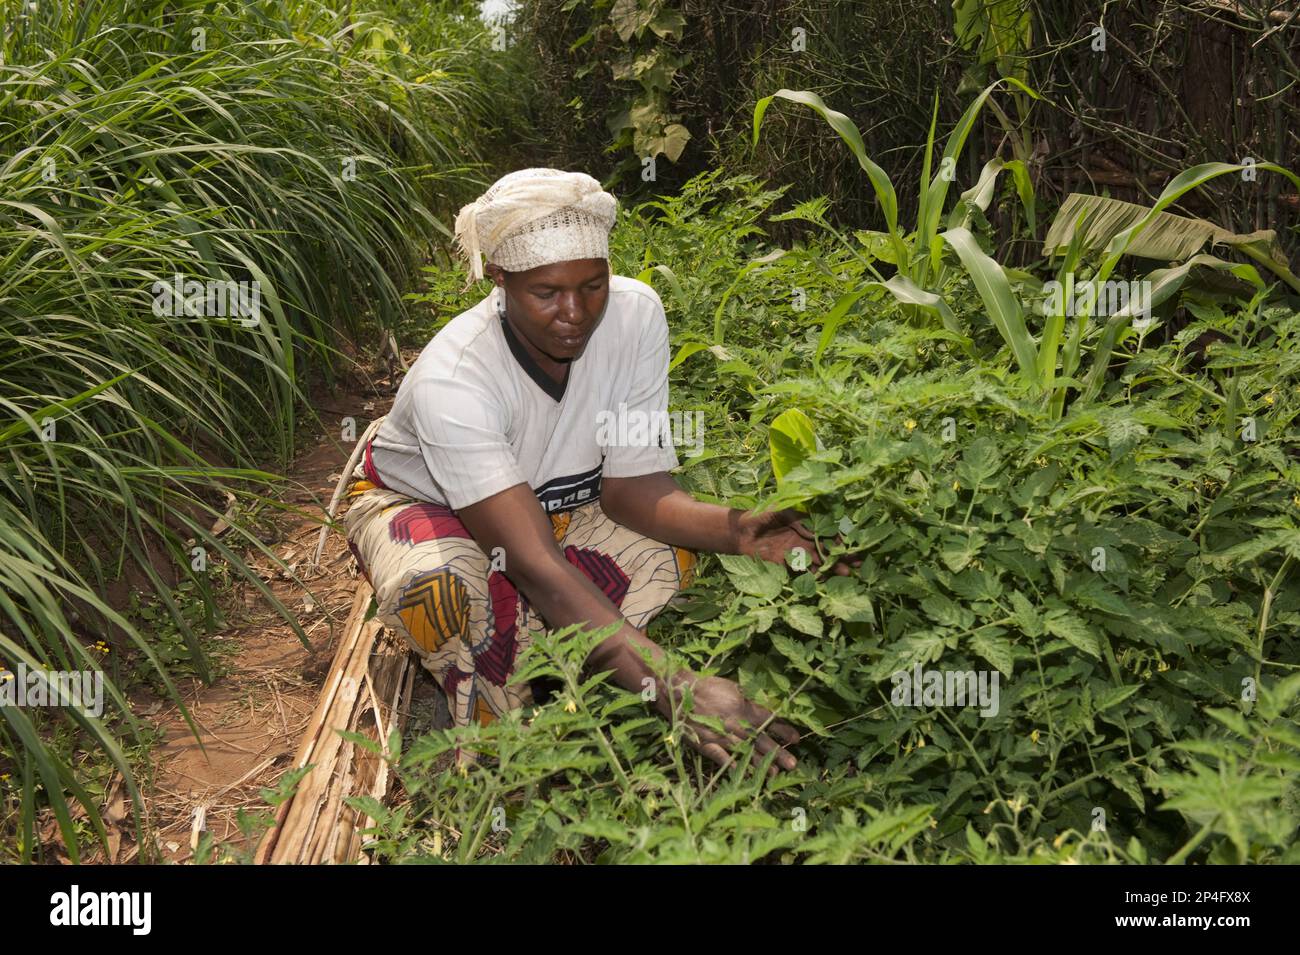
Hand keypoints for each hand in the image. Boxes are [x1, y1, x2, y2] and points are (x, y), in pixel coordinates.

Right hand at [659, 672, 799, 778]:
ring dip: (760, 763)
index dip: (783, 730)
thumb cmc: (707, 687)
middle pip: (761, 740)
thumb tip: (766, 710)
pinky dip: (731, 765)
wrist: (680, 692)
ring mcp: (721, 736)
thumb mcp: (733, 688)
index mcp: (744, 708)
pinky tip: (741, 773)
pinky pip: (721, 757)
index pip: (769, 720)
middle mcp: (736, 724)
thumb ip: (749, 701)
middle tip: (793, 764)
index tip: (796, 739)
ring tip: (775, 773)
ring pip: (745, 752)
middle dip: (778, 752)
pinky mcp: (707, 744)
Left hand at [737, 508, 861, 576]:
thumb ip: (798, 520)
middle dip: (842, 555)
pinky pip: (802, 571)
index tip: (852, 543)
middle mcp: (804, 540)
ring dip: (832, 567)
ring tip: (846, 572)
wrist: (738, 531)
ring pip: (819, 562)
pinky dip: (813, 575)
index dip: (840, 537)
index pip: (827, 532)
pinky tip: (824, 578)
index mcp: (805, 525)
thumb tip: (814, 532)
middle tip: (858, 562)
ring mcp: (796, 554)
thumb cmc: (760, 515)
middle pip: (827, 549)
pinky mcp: (785, 565)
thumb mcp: (781, 510)